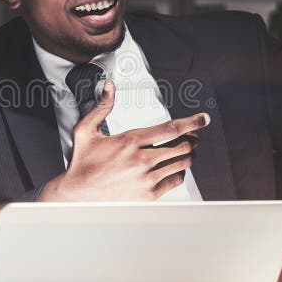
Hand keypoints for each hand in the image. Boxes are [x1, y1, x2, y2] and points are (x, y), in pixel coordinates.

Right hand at [38, 79, 210, 200]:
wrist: (77, 195)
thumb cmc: (82, 162)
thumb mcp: (85, 130)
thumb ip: (101, 106)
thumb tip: (109, 86)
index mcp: (129, 142)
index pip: (170, 129)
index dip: (191, 122)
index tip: (203, 119)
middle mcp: (141, 161)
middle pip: (182, 146)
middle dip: (192, 138)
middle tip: (193, 136)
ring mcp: (146, 179)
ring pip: (182, 163)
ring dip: (189, 154)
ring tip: (188, 150)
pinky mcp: (149, 195)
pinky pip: (176, 180)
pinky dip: (181, 172)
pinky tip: (176, 167)